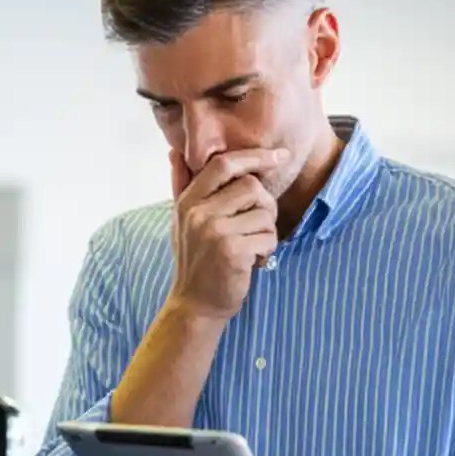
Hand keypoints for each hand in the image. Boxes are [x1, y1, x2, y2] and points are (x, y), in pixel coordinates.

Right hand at [168, 148, 284, 319]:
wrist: (194, 304)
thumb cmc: (194, 260)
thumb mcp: (181, 220)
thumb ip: (181, 185)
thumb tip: (174, 151)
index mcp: (188, 201)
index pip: (223, 164)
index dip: (255, 156)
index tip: (280, 156)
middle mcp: (198, 213)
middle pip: (252, 186)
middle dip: (265, 205)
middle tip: (257, 226)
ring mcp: (215, 232)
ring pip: (265, 213)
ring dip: (267, 232)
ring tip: (252, 247)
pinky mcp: (233, 251)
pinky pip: (268, 237)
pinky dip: (268, 250)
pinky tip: (253, 262)